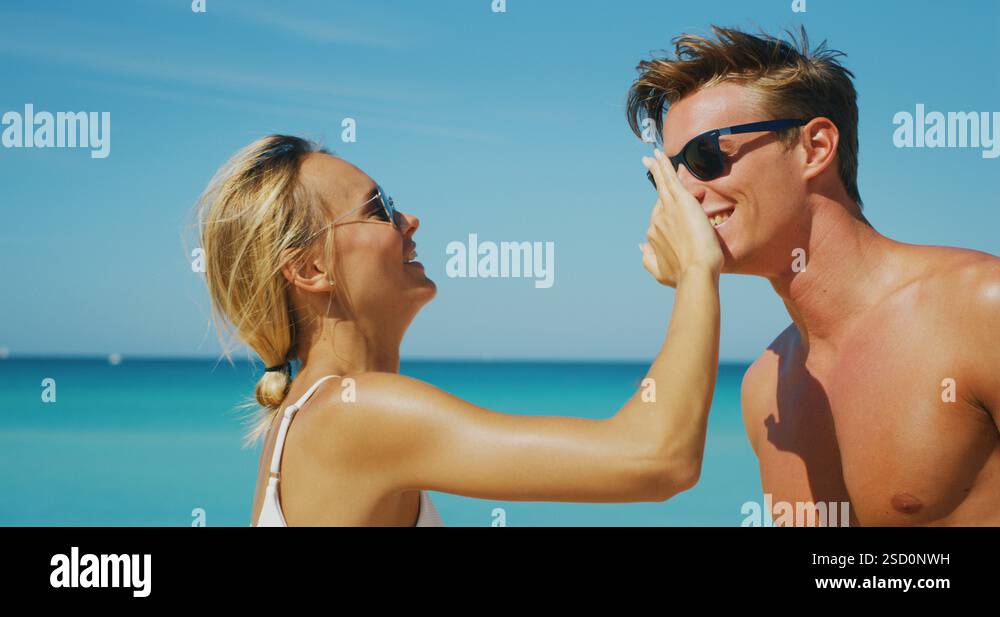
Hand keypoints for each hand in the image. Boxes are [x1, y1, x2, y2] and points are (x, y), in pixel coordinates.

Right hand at [640, 148, 723, 286]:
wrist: (696, 272)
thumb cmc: (682, 276)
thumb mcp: (660, 272)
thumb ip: (647, 259)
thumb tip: (639, 246)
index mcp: (654, 234)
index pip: (659, 216)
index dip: (667, 211)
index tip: (675, 210)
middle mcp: (657, 220)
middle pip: (661, 199)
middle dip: (662, 187)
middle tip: (656, 169)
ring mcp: (667, 210)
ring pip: (662, 184)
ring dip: (656, 168)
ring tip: (651, 157)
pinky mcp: (680, 202)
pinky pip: (669, 179)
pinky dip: (663, 166)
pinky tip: (658, 155)